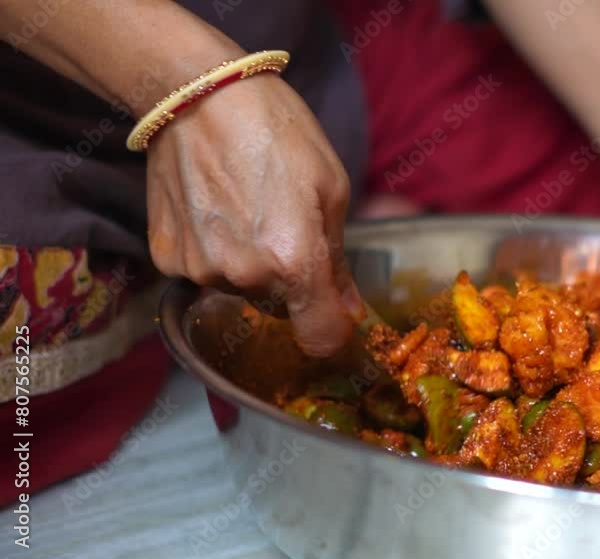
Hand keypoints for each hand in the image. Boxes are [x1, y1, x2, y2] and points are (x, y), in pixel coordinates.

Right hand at [146, 74, 362, 356]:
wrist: (198, 96)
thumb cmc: (277, 131)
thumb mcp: (331, 189)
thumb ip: (339, 261)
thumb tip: (349, 310)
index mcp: (295, 261)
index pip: (319, 337)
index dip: (333, 331)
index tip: (335, 313)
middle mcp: (245, 276)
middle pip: (281, 307)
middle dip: (291, 279)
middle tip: (286, 225)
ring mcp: (200, 270)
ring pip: (241, 289)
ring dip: (251, 264)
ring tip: (247, 207)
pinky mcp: (167, 258)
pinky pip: (204, 273)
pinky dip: (215, 252)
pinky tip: (215, 209)